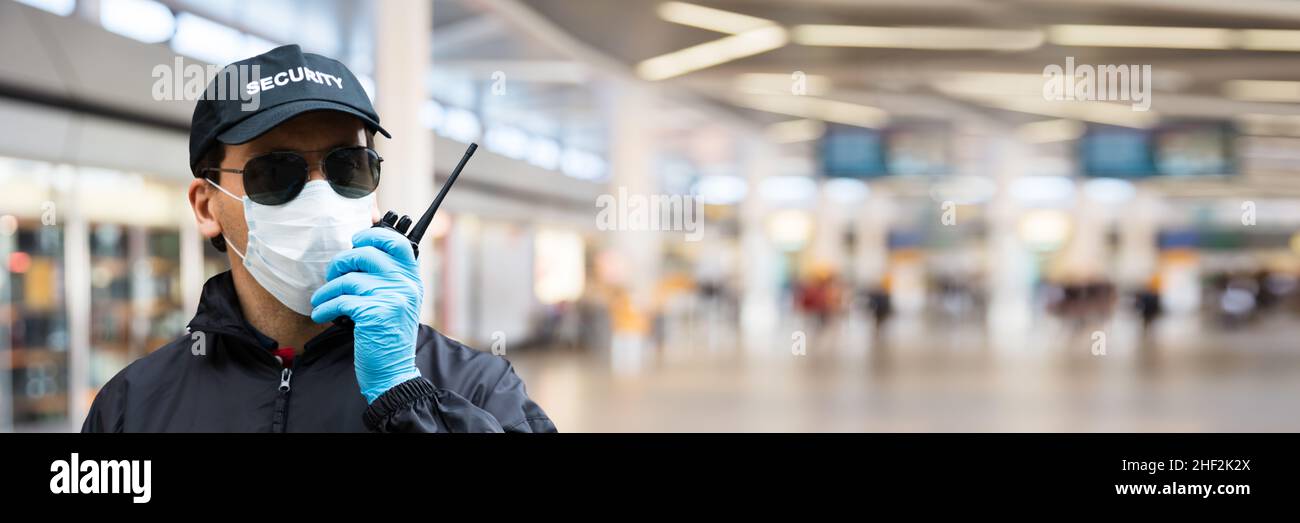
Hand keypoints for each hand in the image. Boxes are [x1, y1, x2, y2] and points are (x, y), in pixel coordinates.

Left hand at [310, 227, 423, 403]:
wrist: (393, 370)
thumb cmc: (390, 335)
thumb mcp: (399, 302)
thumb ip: (388, 278)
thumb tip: (358, 253)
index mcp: (412, 278)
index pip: (397, 242)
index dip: (373, 235)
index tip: (356, 241)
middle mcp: (405, 284)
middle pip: (365, 254)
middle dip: (340, 263)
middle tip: (332, 275)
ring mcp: (392, 298)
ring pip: (348, 279)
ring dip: (327, 290)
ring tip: (320, 300)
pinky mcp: (375, 313)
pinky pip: (341, 300)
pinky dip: (325, 307)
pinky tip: (321, 314)